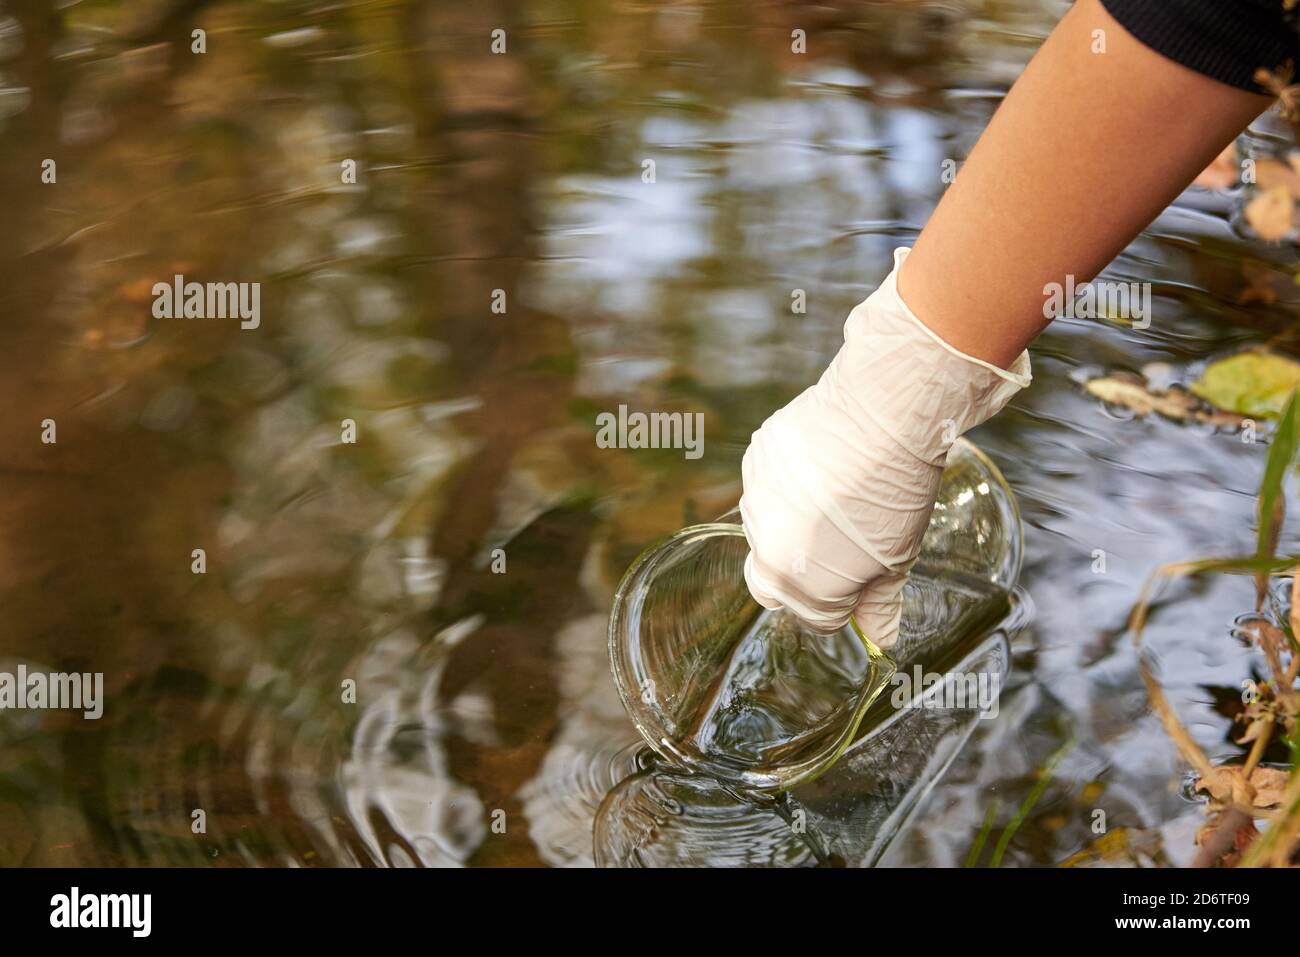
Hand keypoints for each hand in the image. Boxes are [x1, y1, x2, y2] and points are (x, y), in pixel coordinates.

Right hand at [740, 247, 1029, 647]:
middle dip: (808, 574)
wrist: (880, 415)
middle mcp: (765, 549)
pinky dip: (789, 487)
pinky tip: (824, 468)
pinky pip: (767, 488)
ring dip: (796, 526)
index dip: (846, 602)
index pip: (817, 617)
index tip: (867, 576)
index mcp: (800, 585)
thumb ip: (880, 605)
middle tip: (846, 547)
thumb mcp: (896, 558)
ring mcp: (754, 501)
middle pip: (779, 582)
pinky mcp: (755, 460)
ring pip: (770, 533)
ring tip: (840, 498)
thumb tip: (880, 640)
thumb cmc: (893, 492)